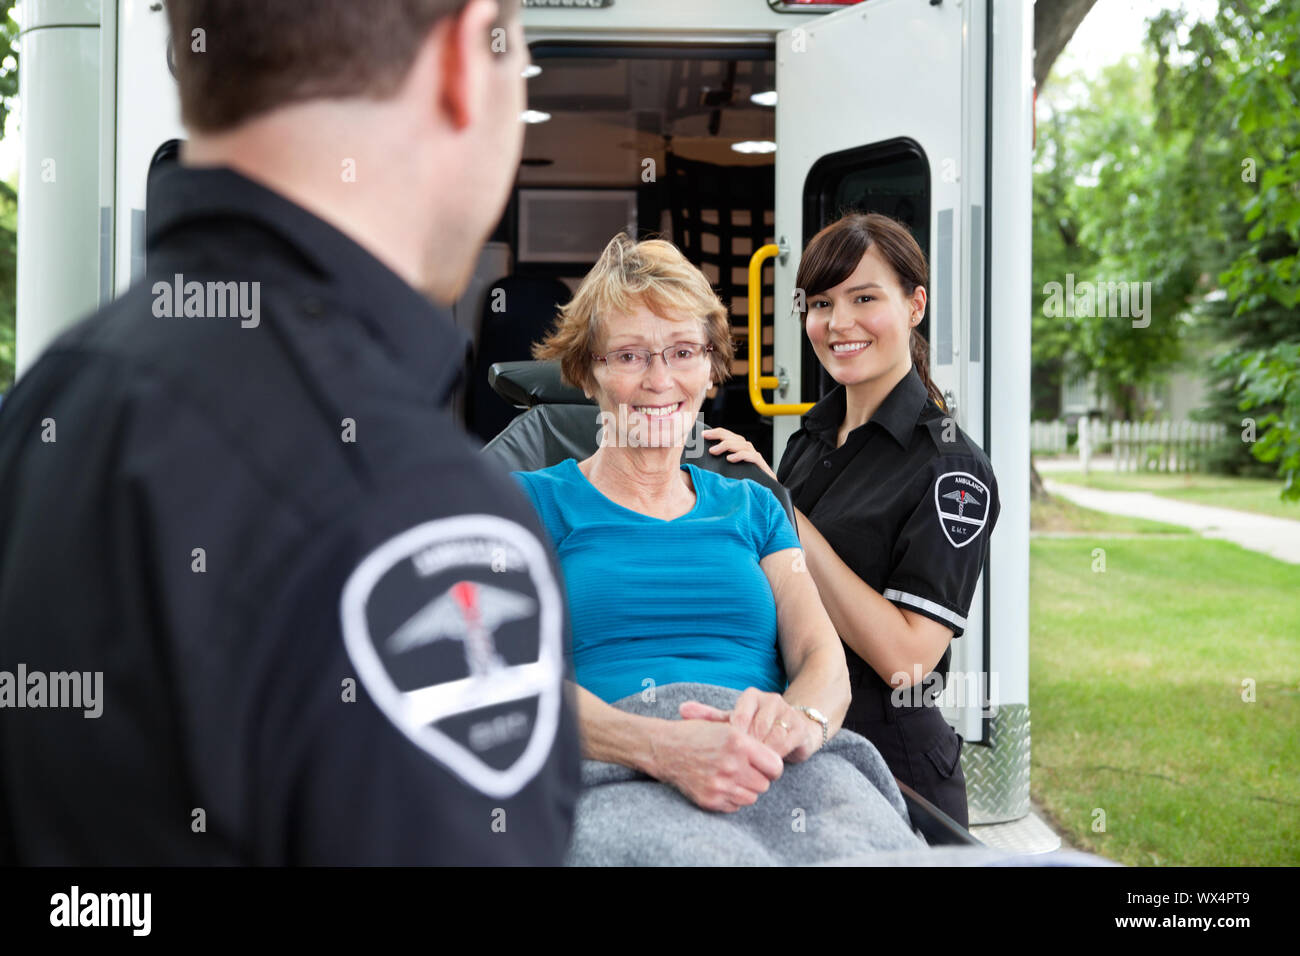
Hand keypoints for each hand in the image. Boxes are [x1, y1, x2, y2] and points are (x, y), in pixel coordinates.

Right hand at [652, 716, 784, 812]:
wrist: (664, 749)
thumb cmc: (697, 735)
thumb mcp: (726, 727)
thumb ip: (753, 743)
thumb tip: (776, 765)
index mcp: (738, 743)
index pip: (776, 766)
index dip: (771, 765)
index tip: (764, 763)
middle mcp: (731, 765)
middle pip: (765, 784)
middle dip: (758, 777)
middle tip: (744, 768)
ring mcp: (720, 785)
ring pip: (752, 797)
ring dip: (745, 789)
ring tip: (731, 775)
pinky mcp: (710, 800)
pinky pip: (735, 806)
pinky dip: (731, 797)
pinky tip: (720, 783)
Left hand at [679, 687, 821, 763]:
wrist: (790, 732)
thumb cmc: (754, 728)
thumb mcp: (730, 723)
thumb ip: (708, 717)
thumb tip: (681, 709)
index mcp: (752, 696)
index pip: (739, 717)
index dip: (733, 738)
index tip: (726, 753)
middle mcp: (771, 700)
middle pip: (755, 728)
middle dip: (746, 750)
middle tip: (736, 765)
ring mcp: (788, 713)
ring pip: (771, 737)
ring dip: (761, 755)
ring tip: (750, 767)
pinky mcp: (800, 728)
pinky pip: (785, 745)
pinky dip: (774, 758)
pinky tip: (767, 767)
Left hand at [702, 427, 777, 480]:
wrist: (765, 494)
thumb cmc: (745, 484)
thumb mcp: (729, 472)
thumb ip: (720, 465)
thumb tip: (704, 461)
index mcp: (740, 450)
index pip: (729, 436)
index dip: (717, 433)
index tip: (703, 434)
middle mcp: (748, 451)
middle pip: (735, 438)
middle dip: (719, 435)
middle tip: (705, 437)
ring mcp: (755, 457)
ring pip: (742, 445)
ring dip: (727, 445)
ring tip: (714, 451)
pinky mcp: (762, 466)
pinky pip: (752, 456)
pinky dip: (740, 455)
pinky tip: (730, 459)